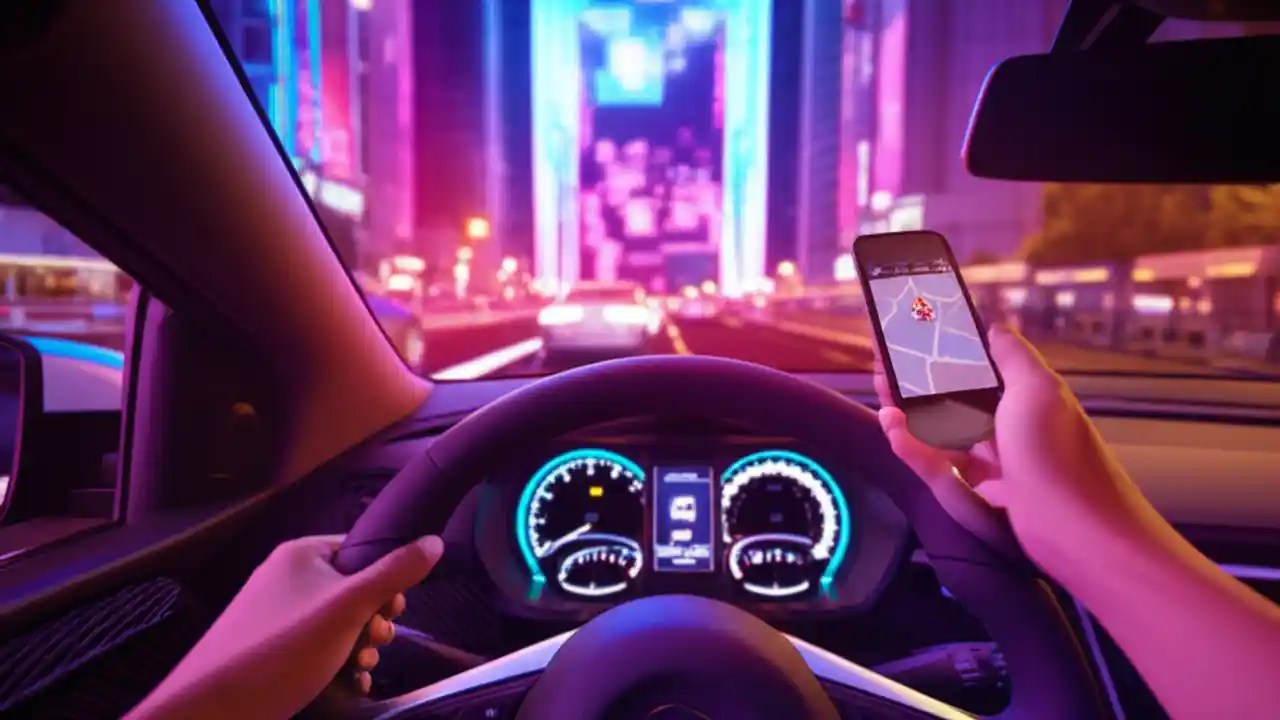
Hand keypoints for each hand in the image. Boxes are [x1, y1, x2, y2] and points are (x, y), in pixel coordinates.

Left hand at [128, 534, 443, 719]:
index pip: (361, 549)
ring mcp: (278, 615)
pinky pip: (317, 646)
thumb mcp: (349, 607)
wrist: (215, 709)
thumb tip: (434, 541)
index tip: (393, 611)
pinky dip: (338, 662)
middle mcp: (288, 578)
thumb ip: (394, 573)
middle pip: (353, 588)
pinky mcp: (272, 648)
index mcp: (302, 554)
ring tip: (359, 667)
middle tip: (374, 643)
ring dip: (360, 645)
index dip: (386, 578)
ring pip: (338, 622)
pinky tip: (350, 683)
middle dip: (374, 620)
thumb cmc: (283, 649)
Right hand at [875, 324, 1154, 574]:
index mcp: (1022, 399)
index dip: (942, 354)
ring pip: (936, 433)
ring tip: (882, 393)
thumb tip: (995, 328)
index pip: (973, 370)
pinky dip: (912, 446)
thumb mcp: (1038, 390)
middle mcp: (1005, 428)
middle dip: (914, 383)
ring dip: (906, 412)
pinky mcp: (971, 493)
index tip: (910, 338)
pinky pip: (935, 465)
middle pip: (949, 400)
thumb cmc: (1058, 453)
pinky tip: (893, 427)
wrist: (1076, 530)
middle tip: (881, 365)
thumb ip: (1012, 355)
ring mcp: (988, 463)